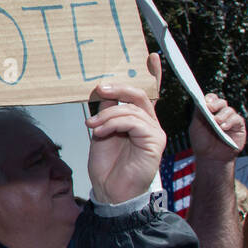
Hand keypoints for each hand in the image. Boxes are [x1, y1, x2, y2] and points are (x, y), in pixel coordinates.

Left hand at [85, 52, 166, 203]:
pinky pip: (135, 122)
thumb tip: (104, 92)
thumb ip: (106, 111)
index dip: (153, 74)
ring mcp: (155, 132)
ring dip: (107, 115)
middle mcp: (150, 123)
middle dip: (118, 88)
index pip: (149, 92)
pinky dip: (114, 124)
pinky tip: (100, 132)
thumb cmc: (107, 165)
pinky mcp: (155, 142)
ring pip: (132, 109)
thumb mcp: (102, 131)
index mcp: (139, 119)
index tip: (151, 56)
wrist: (110, 191)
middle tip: (99, 89)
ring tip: (92, 126)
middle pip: (140, 94)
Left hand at [191, 92, 246, 162]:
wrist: (211, 158)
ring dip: (222, 115)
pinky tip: (224, 127)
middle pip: (221, 102)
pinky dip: (230, 122)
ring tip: (217, 122)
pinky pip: (237, 119)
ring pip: (229, 110)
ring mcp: (230, 120)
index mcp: (209, 112)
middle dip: (216, 104)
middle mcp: (220, 114)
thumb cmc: (202, 143)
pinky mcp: (238, 127)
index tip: (206, 101)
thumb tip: (200, 100)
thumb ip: (198, 114)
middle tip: (211, 108)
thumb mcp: (196, 127)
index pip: (211, 100)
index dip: (210, 98)